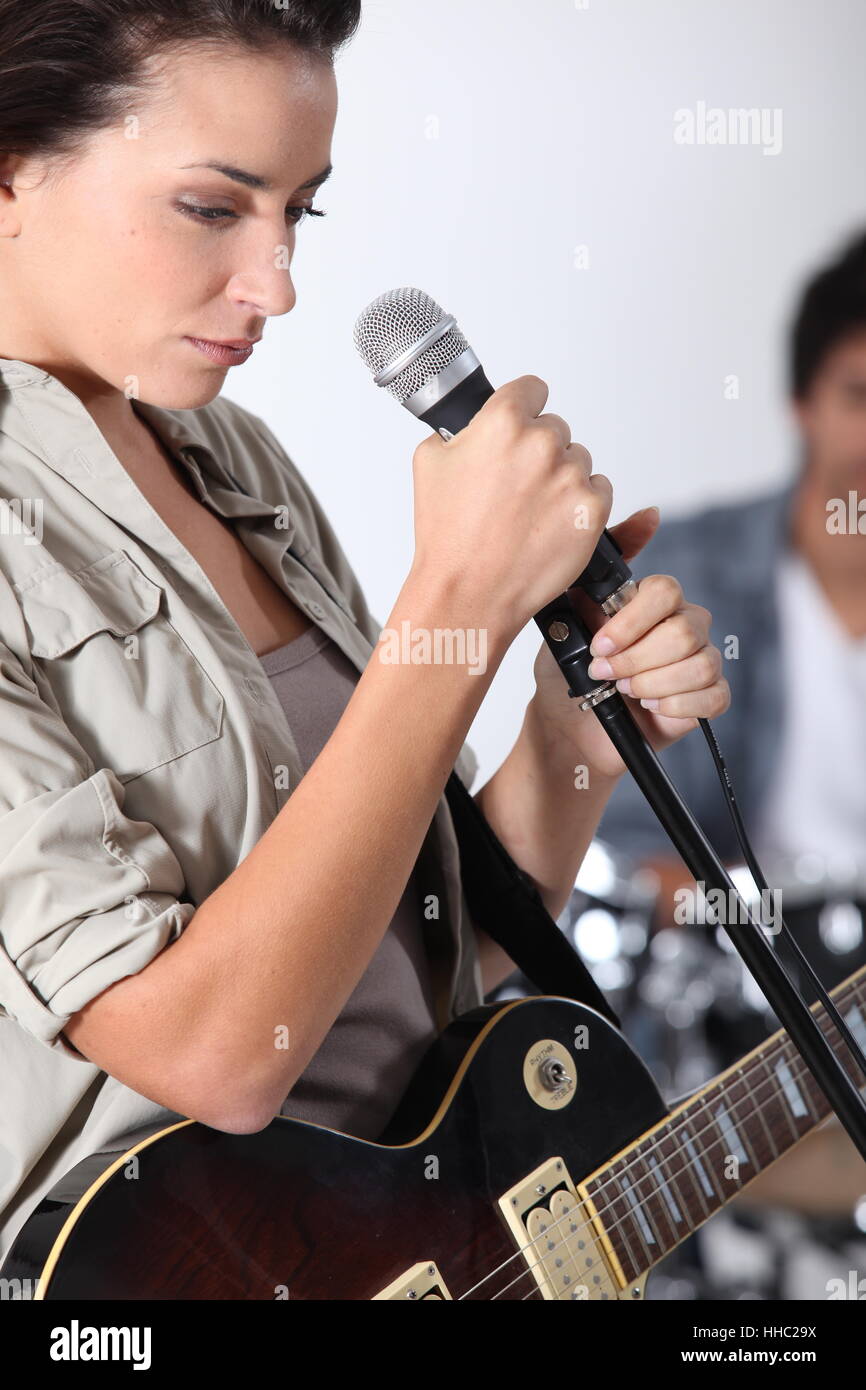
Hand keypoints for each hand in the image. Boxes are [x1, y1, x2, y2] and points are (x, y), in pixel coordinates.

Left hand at [528, 506, 730, 778]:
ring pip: (699, 664)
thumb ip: (604, 565)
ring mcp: (700, 661)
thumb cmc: (568, 671)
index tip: (599, 645)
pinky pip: (713, 696)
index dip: (632, 623)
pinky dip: (675, 706)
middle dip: (637, 659)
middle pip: (684, 632)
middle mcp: (685, 625)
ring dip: (652, 684)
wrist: (567, 727)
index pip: (666, 592)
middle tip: (606, 674)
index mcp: (655, 602)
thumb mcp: (570, 612)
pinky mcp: (707, 699)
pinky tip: (650, 708)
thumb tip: (651, 515)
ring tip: (624, 692)